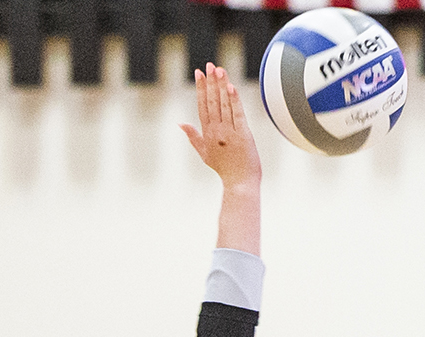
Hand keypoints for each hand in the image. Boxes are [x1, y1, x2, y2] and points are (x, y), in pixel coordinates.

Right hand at [181, 63, 260, 189]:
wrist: (239, 183)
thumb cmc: (224, 169)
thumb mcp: (204, 153)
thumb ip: (193, 137)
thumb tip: (180, 123)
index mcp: (207, 133)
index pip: (202, 105)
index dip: (201, 88)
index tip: (199, 72)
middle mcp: (217, 130)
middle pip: (212, 101)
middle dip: (210, 82)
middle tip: (209, 64)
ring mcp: (229, 132)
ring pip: (224, 105)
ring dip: (222, 86)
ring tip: (220, 69)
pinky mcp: (243, 136)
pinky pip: (238, 114)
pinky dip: (234, 101)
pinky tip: (231, 87)